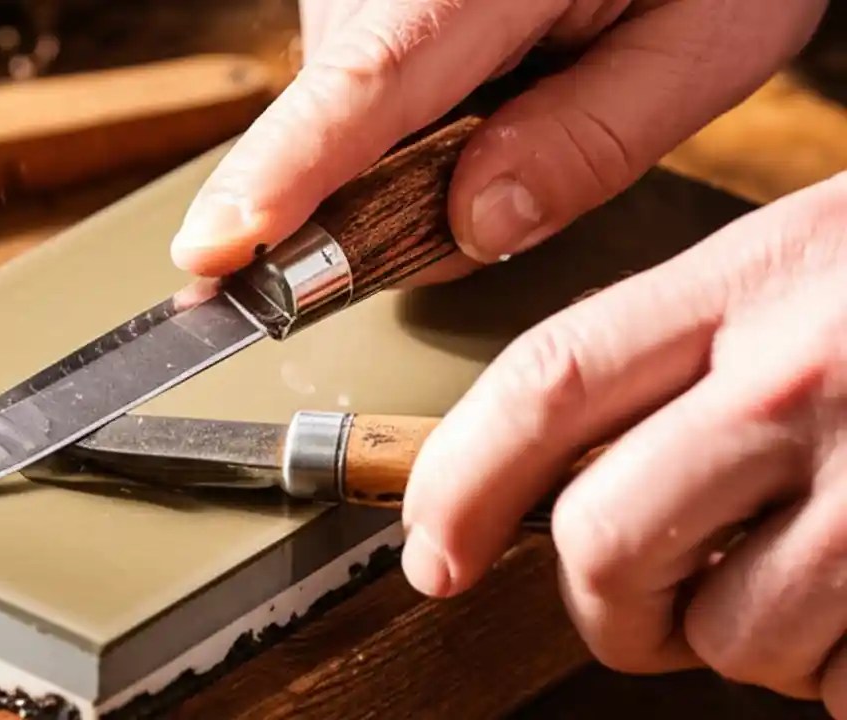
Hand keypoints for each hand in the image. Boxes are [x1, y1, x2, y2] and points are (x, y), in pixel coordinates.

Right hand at [168, 0, 825, 278]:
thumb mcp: (710, 38)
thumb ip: (593, 140)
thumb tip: (474, 224)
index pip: (368, 85)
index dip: (289, 176)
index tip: (222, 248)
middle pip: (341, 128)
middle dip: (392, 205)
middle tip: (505, 198)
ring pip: (344, 125)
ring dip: (409, 166)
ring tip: (517, 112)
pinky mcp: (358, 8)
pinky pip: (354, 102)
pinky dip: (405, 135)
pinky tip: (478, 101)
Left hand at [401, 173, 846, 715]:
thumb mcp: (806, 265)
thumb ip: (689, 357)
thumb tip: (563, 481)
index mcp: (757, 278)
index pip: (549, 382)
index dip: (462, 479)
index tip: (434, 553)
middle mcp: (812, 375)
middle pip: (608, 539)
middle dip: (604, 608)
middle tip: (640, 607)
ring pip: (732, 635)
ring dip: (745, 641)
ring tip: (813, 578)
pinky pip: (839, 681)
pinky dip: (837, 671)